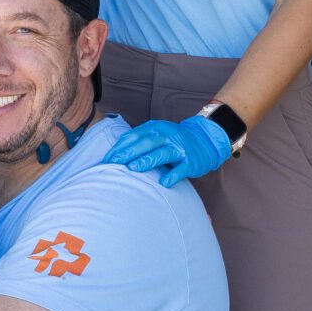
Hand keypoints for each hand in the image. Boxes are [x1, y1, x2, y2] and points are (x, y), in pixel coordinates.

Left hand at [105, 116, 233, 186]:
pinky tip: (164, 182)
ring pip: (161, 154)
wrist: (205, 140)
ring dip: (146, 161)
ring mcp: (179, 148)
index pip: (134, 136)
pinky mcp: (190, 161)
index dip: (120, 147)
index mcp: (156, 129)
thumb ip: (138, 140)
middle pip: (145, 143)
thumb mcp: (157, 134)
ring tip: (132, 169)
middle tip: (113, 163)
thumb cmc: (174, 140)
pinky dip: (172, 175)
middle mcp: (167, 136)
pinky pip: (180, 169)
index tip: (106, 158)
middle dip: (128, 153)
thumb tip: (114, 152)